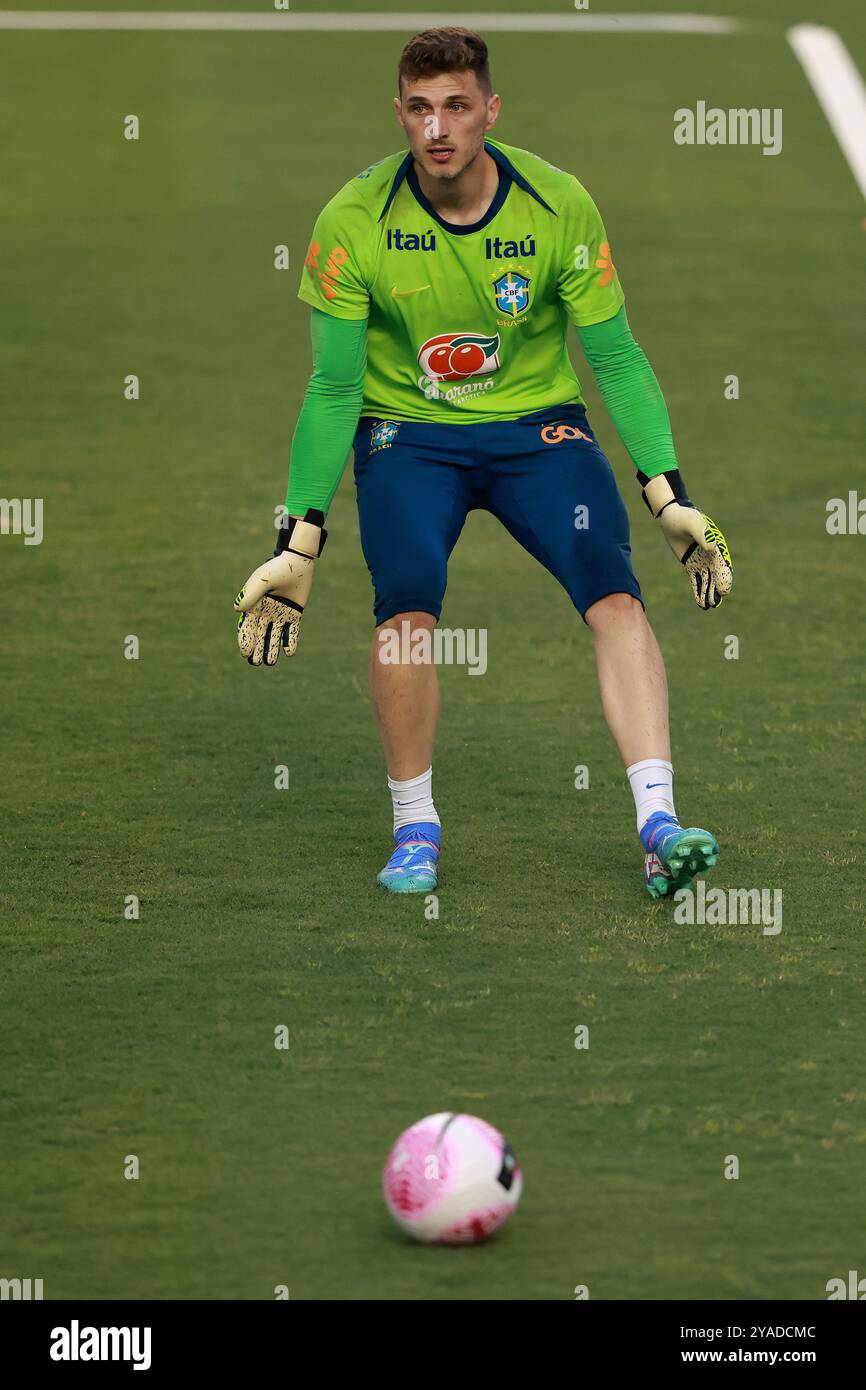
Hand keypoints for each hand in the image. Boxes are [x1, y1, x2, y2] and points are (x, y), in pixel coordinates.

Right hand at [234, 508, 326, 664]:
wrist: (298, 563)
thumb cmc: (276, 569)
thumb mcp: (261, 581)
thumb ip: (249, 594)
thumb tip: (236, 611)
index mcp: (254, 606)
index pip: (246, 628)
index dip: (245, 641)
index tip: (245, 652)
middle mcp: (265, 612)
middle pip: (258, 636)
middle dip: (256, 650)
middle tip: (256, 662)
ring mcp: (280, 614)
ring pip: (273, 637)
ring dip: (271, 650)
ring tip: (269, 662)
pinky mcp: (294, 614)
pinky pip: (291, 632)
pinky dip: (289, 642)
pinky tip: (289, 652)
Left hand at [641, 471, 732, 609]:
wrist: (671, 517)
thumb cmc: (684, 517)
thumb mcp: (692, 523)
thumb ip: (702, 534)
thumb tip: (713, 548)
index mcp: (715, 546)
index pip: (723, 565)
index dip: (724, 578)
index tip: (724, 590)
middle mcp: (711, 556)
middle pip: (716, 576)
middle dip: (716, 589)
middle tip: (714, 602)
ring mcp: (701, 561)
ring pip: (707, 581)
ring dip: (708, 593)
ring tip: (708, 606)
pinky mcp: (691, 565)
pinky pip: (696, 581)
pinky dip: (699, 592)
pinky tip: (701, 604)